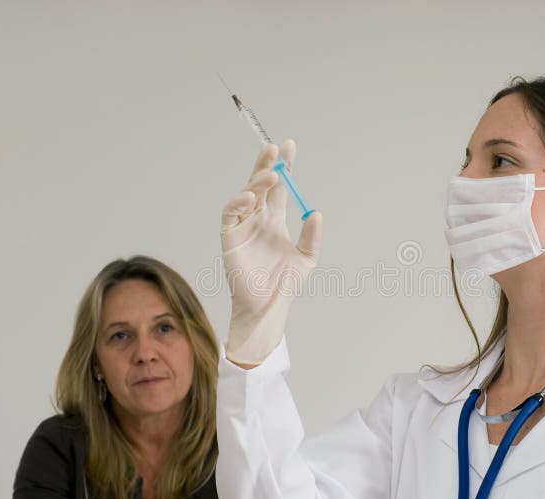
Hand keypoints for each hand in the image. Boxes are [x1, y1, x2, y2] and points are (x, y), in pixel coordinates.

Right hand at [220, 140, 322, 364]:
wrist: (268, 306)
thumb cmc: (285, 284)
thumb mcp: (307, 257)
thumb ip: (312, 236)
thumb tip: (316, 213)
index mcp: (276, 219)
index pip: (279, 187)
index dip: (284, 167)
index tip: (290, 147)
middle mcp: (258, 219)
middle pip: (260, 184)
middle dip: (267, 164)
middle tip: (276, 149)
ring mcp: (243, 226)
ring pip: (246, 195)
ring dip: (257, 182)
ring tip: (272, 175)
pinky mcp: (229, 237)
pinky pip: (230, 214)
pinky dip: (238, 203)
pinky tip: (251, 198)